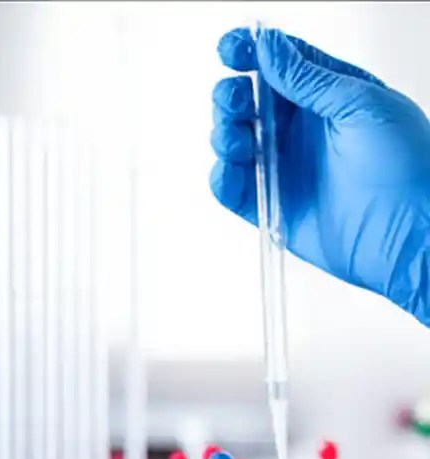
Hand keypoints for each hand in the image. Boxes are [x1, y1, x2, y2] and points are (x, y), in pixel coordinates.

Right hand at [209, 27, 429, 324]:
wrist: (409, 237)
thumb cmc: (409, 171)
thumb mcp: (363, 106)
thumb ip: (308, 77)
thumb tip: (269, 47)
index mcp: (329, 98)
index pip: (281, 65)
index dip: (251, 53)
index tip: (231, 49)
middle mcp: (303, 130)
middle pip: (248, 101)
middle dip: (232, 95)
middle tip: (235, 100)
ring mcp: (284, 167)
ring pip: (233, 139)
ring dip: (224, 134)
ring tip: (237, 142)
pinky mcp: (270, 204)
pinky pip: (232, 187)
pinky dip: (222, 177)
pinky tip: (231, 171)